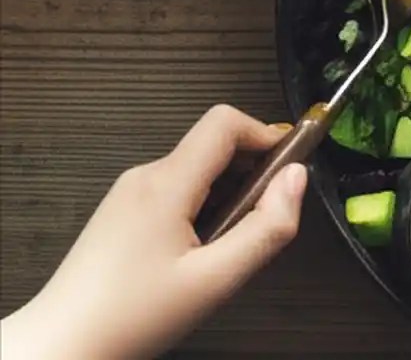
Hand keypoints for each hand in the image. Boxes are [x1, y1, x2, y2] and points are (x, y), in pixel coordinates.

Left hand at [0, 105, 306, 359]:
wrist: (62, 347)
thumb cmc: (132, 318)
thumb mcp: (216, 280)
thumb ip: (266, 228)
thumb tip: (297, 179)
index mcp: (166, 184)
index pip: (225, 123)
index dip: (267, 136)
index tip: (291, 168)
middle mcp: (145, 177)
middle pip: (214, 145)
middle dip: (252, 172)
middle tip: (264, 221)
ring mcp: (130, 194)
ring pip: (198, 170)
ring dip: (229, 194)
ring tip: (229, 247)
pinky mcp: (124, 212)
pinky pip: (178, 190)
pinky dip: (204, 207)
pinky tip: (201, 253)